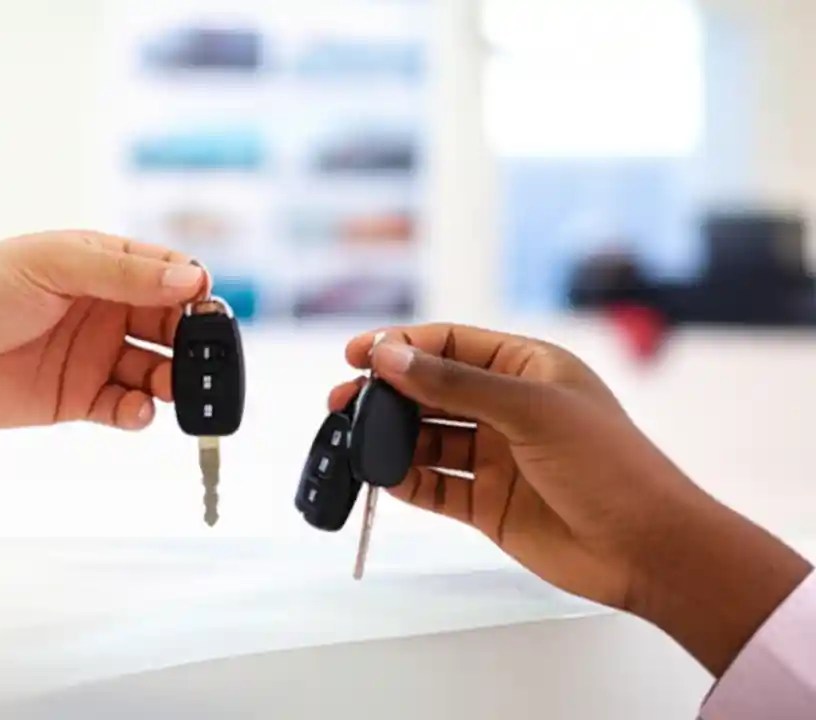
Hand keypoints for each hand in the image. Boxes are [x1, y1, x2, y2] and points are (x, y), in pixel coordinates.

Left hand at [0, 231, 205, 429]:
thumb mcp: (56, 266)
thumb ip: (124, 274)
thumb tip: (192, 278)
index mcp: (103, 268)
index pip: (169, 275)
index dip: (193, 291)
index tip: (206, 307)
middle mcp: (105, 311)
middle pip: (171, 328)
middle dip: (194, 344)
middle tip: (207, 360)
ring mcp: (94, 356)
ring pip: (155, 372)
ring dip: (172, 382)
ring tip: (171, 390)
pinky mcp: (77, 398)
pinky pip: (124, 408)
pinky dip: (138, 413)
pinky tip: (135, 410)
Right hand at [329, 324, 810, 674]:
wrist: (648, 548)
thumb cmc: (610, 467)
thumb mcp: (530, 410)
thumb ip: (454, 384)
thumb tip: (391, 354)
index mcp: (528, 368)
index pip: (451, 344)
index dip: (402, 345)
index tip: (357, 354)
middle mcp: (509, 409)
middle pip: (431, 391)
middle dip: (386, 394)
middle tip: (343, 401)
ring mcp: (497, 457)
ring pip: (427, 440)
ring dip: (391, 439)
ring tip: (355, 441)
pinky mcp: (488, 503)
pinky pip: (435, 486)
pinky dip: (406, 482)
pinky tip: (383, 478)